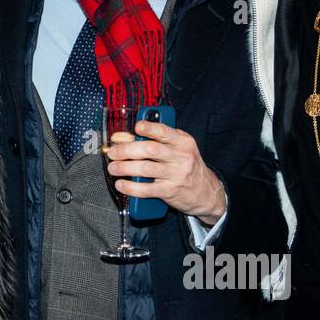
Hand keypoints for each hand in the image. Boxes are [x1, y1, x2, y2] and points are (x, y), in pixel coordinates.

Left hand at [106, 119, 226, 223]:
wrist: (206, 192)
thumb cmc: (187, 166)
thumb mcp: (176, 148)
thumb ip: (153, 140)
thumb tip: (124, 137)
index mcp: (182, 141)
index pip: (163, 131)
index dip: (148, 128)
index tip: (135, 128)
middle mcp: (181, 156)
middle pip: (150, 150)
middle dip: (126, 150)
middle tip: (113, 153)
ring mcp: (176, 174)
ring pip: (145, 169)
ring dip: (124, 168)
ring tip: (113, 168)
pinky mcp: (170, 191)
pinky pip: (146, 189)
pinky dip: (130, 187)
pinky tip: (121, 184)